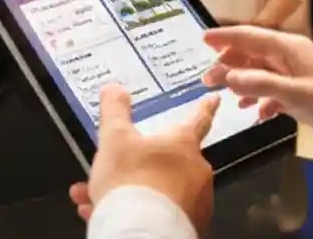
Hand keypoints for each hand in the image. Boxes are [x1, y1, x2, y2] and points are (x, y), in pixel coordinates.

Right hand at [69, 84, 219, 232]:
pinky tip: (104, 215)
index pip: (198, 118)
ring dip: (128, 191)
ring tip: (96, 198)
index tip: (215, 99)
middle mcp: (196, 172)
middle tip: (115, 168)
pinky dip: (134, 212)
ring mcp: (194, 202)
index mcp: (183, 144)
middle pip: (169, 160)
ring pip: (157, 190)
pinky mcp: (186, 228)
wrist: (142, 234)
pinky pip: (157, 214)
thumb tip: (114, 87)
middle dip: (137, 164)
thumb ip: (114, 111)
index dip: (204, 107)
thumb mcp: (114, 139)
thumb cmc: (131, 181)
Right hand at [201, 26, 312, 133]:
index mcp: (291, 47)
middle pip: (252, 54)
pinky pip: (272, 92)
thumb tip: (225, 76)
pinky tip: (256, 114)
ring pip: (260, 73)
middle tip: (206, 79)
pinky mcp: (300, 95)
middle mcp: (291, 57)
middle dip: (229, 64)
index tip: (202, 39)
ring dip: (242, 83)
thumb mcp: (296, 94)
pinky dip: (260, 100)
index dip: (225, 36)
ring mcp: (296, 76)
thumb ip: (260, 84)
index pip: (251, 35)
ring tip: (226, 97)